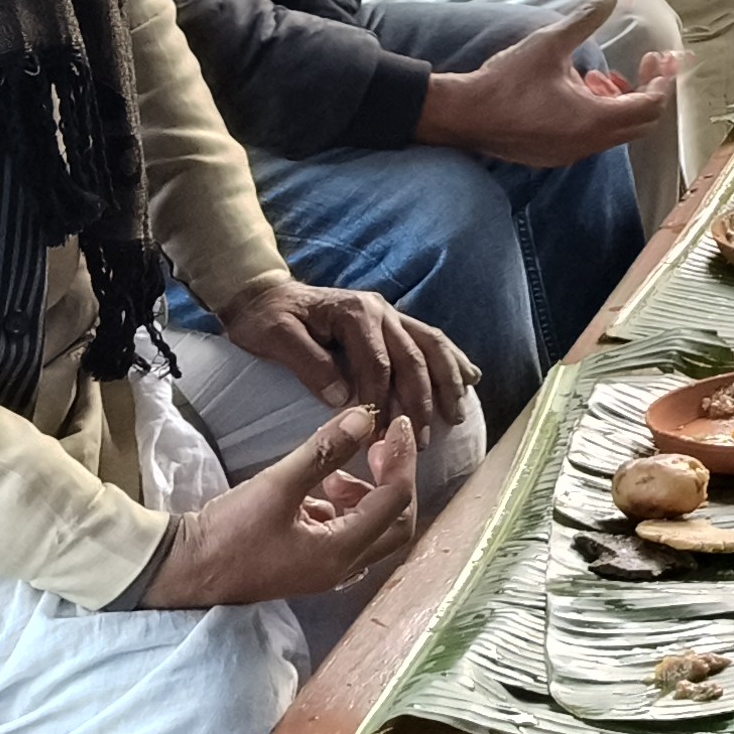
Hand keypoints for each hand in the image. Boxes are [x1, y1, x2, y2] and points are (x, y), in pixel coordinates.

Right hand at [144, 406, 418, 608]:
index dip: (401, 458)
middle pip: (396, 522)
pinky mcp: (307, 563)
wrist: (179, 570)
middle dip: (394, 479)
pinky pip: (345, 533)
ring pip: (372, 529)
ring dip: (369, 493)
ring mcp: (324, 570)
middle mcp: (341, 567)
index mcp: (340, 551)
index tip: (396, 424)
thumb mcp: (277, 485)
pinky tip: (320, 487)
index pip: (396, 501)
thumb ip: (325, 451)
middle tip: (379, 447)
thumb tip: (366, 416)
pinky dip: (346, 505)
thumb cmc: (227, 533)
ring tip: (338, 470)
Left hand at [216, 277, 472, 434]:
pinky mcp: (392, 322)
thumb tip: (343, 398)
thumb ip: (309, 364)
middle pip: (413, 358)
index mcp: (355, 313)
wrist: (264, 294)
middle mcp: (381, 311)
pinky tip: (468, 378)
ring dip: (447, 381)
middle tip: (423, 439)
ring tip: (456, 415)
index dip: (381, 402)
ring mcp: (390, 314)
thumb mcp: (275, 337)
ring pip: (431, 346)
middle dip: (422, 401)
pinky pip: (430, 339)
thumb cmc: (266, 319)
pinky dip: (451, 360)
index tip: (379, 437)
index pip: (378, 364)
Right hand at [416, 0, 676, 166]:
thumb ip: (587, 18)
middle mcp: (588, 144)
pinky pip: (592, 138)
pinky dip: (597, 114)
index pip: (650, 106)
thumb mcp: (550, 43)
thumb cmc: (506, 80)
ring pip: (615, 131)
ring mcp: (571, 154)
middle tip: (646, 63)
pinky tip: (577, 89)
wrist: (462, 115)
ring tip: (601, 75)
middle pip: (641, 123)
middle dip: (648, 90)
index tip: (661, 57)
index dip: (662, 81)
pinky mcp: (554, 156)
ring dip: (619, 102)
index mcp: (594, 120)